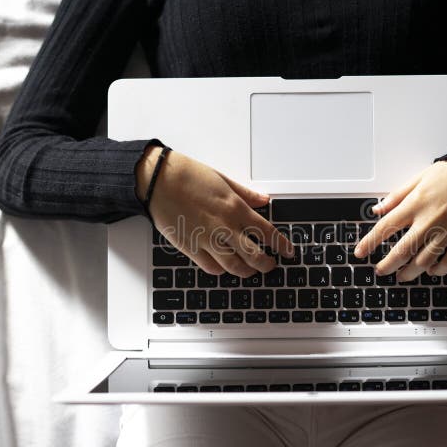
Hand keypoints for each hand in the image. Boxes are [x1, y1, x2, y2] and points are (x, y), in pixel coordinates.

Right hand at [136, 145, 294, 276]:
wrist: (158, 180)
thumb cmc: (188, 175)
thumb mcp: (224, 180)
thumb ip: (246, 194)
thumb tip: (264, 200)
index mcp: (236, 208)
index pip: (268, 233)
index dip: (281, 245)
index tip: (288, 251)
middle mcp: (225, 227)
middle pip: (254, 256)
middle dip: (266, 264)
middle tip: (270, 265)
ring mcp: (207, 239)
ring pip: (235, 266)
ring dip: (246, 271)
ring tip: (250, 270)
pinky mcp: (190, 247)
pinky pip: (211, 267)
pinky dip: (221, 270)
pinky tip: (225, 266)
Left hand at [353, 161, 446, 281]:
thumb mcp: (417, 179)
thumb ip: (396, 197)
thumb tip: (377, 209)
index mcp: (415, 204)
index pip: (385, 227)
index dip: (369, 242)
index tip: (360, 252)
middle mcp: (430, 220)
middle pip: (402, 251)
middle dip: (387, 265)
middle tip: (380, 270)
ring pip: (424, 262)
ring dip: (409, 272)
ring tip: (402, 275)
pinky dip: (438, 270)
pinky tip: (431, 270)